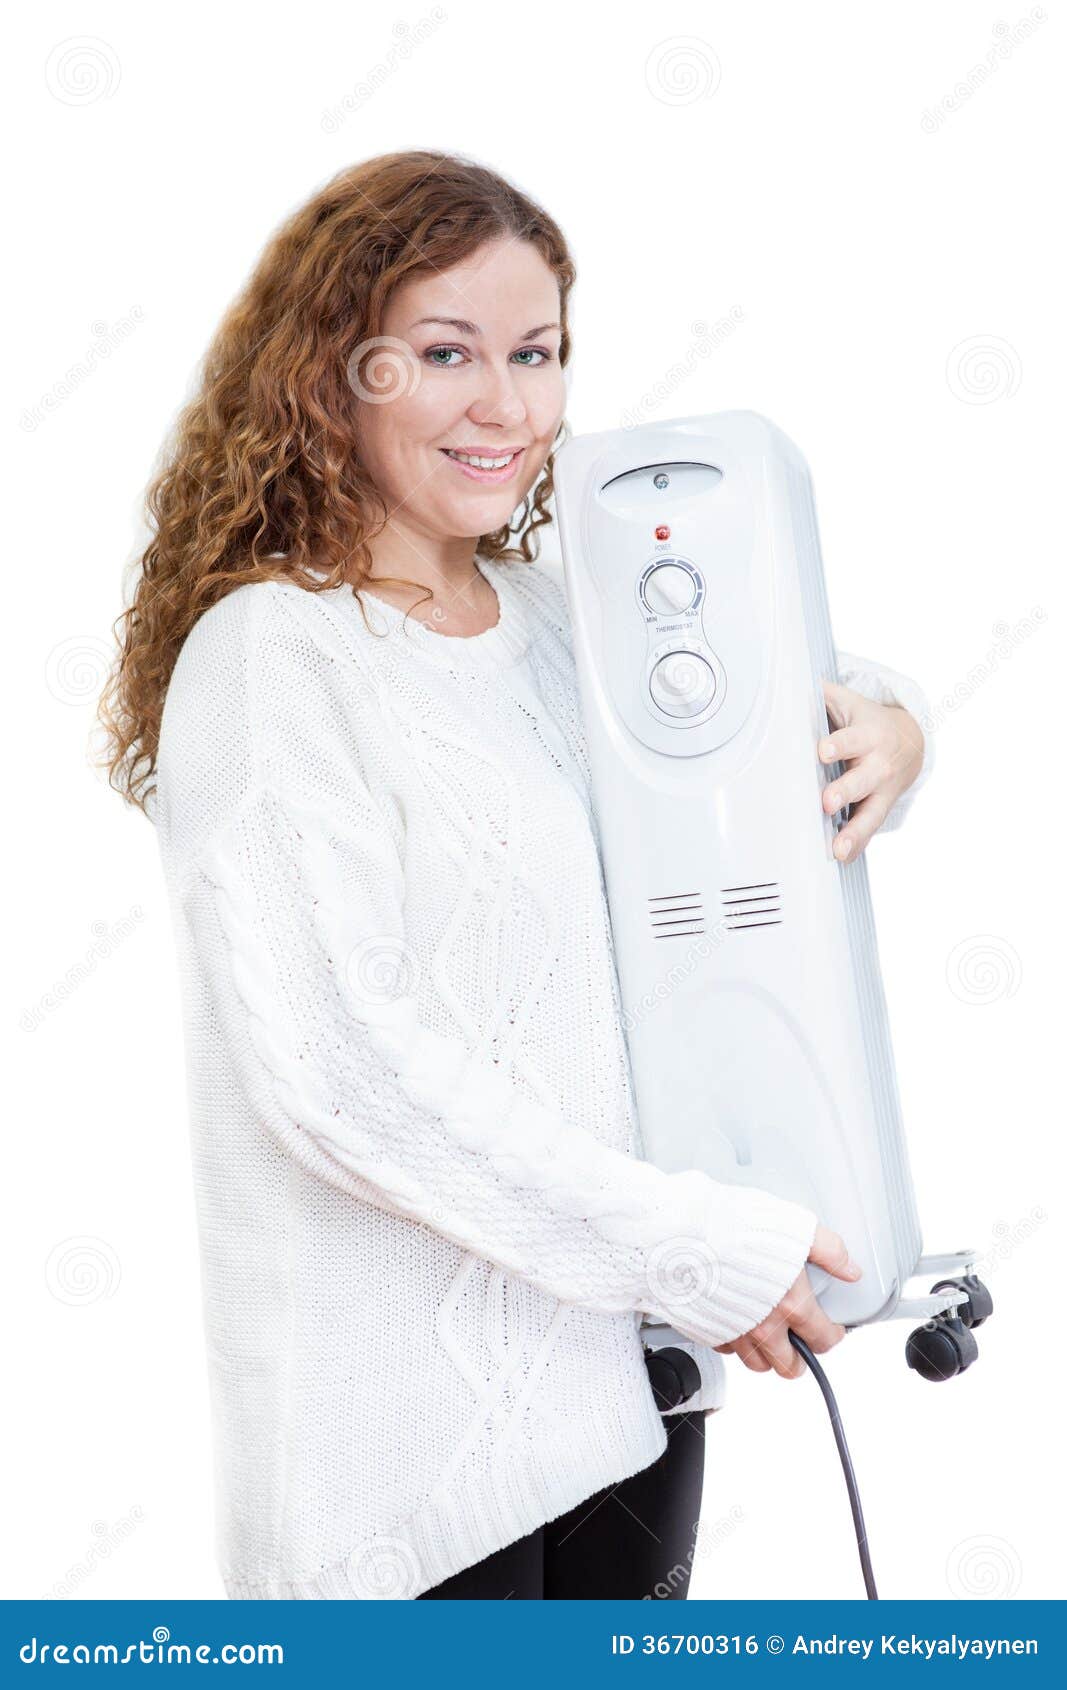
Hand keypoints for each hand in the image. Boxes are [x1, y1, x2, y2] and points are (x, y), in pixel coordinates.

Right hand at [713, 1223, 860, 1377]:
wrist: (678, 1231)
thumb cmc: (730, 1225)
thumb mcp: (793, 1225)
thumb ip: (828, 1250)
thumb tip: (849, 1269)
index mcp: (790, 1304)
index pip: (822, 1340)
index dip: (831, 1335)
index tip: (830, 1329)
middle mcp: (762, 1326)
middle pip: (790, 1367)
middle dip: (800, 1356)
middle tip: (800, 1340)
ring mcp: (732, 1332)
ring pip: (757, 1365)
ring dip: (767, 1354)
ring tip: (768, 1333)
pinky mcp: (705, 1331)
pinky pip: (725, 1349)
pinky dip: (734, 1340)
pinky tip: (735, 1319)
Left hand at [819, 681, 924, 860]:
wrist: (909, 741)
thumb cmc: (865, 722)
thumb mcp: (848, 702)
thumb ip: (820, 695)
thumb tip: (784, 676)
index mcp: (867, 734)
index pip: (851, 739)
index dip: (838, 745)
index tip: (823, 751)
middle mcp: (877, 764)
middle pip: (862, 779)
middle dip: (845, 791)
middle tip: (827, 802)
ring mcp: (881, 790)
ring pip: (870, 812)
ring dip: (853, 831)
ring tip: (838, 846)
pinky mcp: (880, 809)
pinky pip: (869, 829)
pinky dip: (856, 845)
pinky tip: (842, 857)